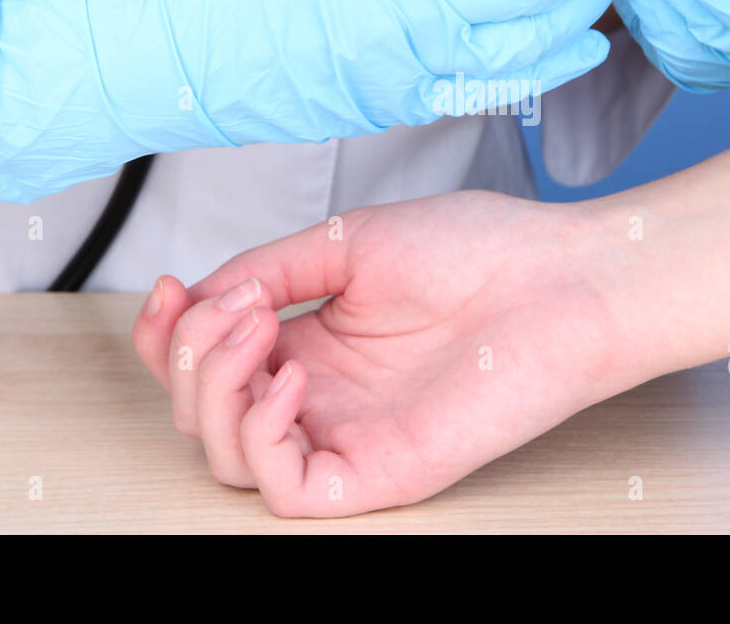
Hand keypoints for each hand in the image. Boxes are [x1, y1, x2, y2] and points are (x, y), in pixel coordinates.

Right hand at [132, 191, 631, 516]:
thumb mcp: (348, 241)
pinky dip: (264, 435)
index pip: (211, 364)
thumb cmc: (481, 251)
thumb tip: (203, 295)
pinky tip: (293, 376)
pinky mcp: (379, 472)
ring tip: (259, 327)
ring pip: (228, 459)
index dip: (170, 336)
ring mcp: (347, 436)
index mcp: (312, 343)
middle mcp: (322, 395)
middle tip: (232, 307)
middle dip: (189, 357)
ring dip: (217, 389)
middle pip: (204, 414)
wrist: (560, 277)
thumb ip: (271, 268)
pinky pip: (286, 489)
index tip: (169, 289)